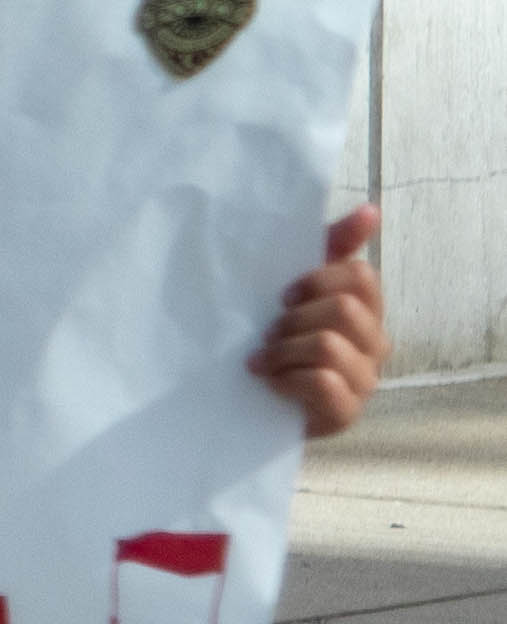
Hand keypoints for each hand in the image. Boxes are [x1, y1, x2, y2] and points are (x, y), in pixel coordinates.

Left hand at [257, 204, 388, 440]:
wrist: (250, 402)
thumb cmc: (277, 337)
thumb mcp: (296, 289)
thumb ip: (331, 247)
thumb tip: (372, 210)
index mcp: (364, 308)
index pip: (361, 276)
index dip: (316, 280)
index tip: (281, 295)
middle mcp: (374, 342)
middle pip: (345, 309)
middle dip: (294, 319)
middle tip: (268, 333)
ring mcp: (364, 379)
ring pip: (330, 345)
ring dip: (284, 350)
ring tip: (263, 361)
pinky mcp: (346, 413)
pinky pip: (324, 382)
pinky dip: (288, 379)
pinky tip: (272, 383)